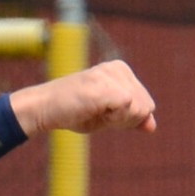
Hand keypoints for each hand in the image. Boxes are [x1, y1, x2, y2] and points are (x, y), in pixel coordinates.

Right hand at [10, 60, 155, 138]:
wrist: (42, 108)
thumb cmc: (71, 112)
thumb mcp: (107, 116)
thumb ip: (131, 118)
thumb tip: (152, 127)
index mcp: (120, 70)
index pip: (146, 103)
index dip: (127, 118)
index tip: (101, 112)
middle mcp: (118, 68)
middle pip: (146, 107)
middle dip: (125, 120)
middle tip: (97, 113)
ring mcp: (112, 75)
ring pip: (140, 109)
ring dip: (118, 120)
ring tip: (93, 110)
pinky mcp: (107, 86)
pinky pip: (128, 109)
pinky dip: (113, 119)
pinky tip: (93, 111)